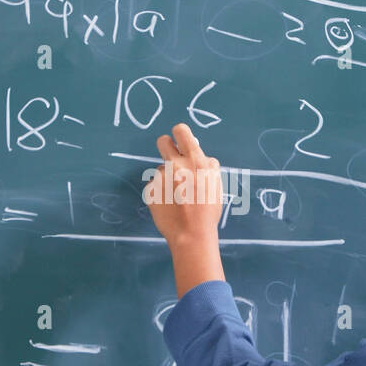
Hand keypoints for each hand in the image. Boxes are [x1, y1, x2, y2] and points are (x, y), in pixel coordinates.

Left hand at [144, 122, 223, 244]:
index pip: (181, 131)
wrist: (192, 234)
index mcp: (194, 160)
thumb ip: (206, 165)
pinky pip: (155, 186)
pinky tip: (169, 206)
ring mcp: (160, 177)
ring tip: (178, 198)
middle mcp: (175, 164)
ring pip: (162, 170)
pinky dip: (161, 194)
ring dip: (168, 179)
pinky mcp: (150, 190)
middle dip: (167, 145)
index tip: (180, 139)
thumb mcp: (215, 183)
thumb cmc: (208, 210)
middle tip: (172, 158)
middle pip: (162, 141)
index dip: (180, 133)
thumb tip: (199, 152)